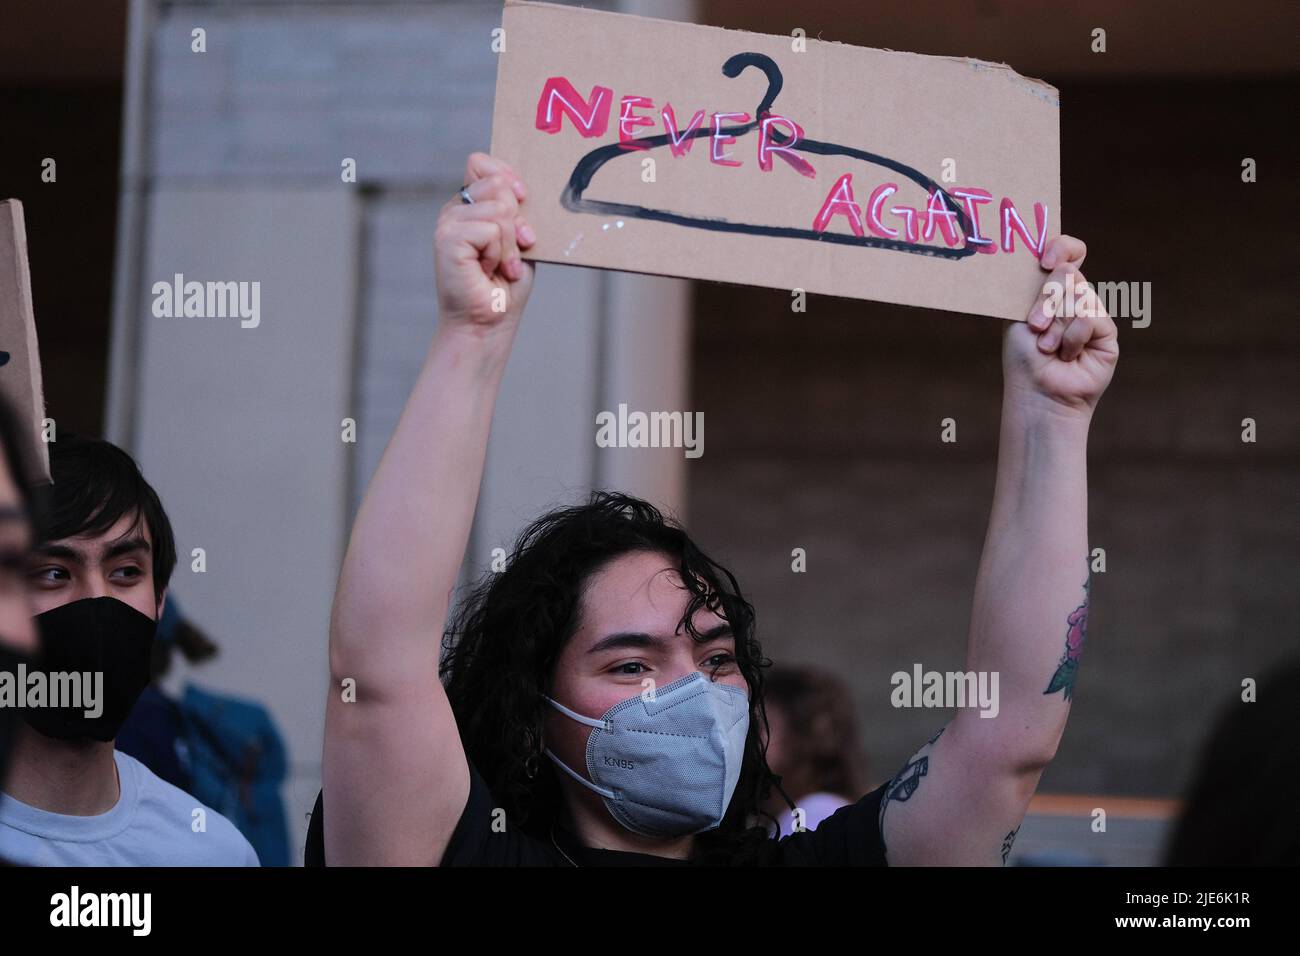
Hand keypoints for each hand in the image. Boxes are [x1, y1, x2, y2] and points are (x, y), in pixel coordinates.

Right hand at [433, 153, 537, 335]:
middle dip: (518, 222)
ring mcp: (447, 223)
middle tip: (512, 254)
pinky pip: (492, 229)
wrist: (488, 323)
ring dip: (510, 245)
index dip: (507, 176)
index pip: (481, 163)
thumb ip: (515, 212)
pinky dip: (500, 254)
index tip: (522, 199)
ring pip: (500, 209)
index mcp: (469, 206)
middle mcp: (454, 210)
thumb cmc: (504, 286)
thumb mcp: (518, 241)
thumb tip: (518, 189)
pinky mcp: (447, 239)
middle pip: (498, 184)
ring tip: (500, 267)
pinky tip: (489, 271)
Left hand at [1003, 235, 1118, 418]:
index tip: (1045, 261)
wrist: (1036, 391)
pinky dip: (1072, 337)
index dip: (1062, 248)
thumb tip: (1050, 259)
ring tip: (1047, 347)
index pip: (1070, 253)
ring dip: (1056, 325)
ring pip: (1080, 296)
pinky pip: (1090, 318)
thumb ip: (1035, 286)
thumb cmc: (1023, 356)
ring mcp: (1093, 314)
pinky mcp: (1107, 333)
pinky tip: (1066, 355)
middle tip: (1035, 325)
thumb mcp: (1020, 315)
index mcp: (1052, 290)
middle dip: (1047, 299)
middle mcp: (1075, 299)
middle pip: (1070, 274)